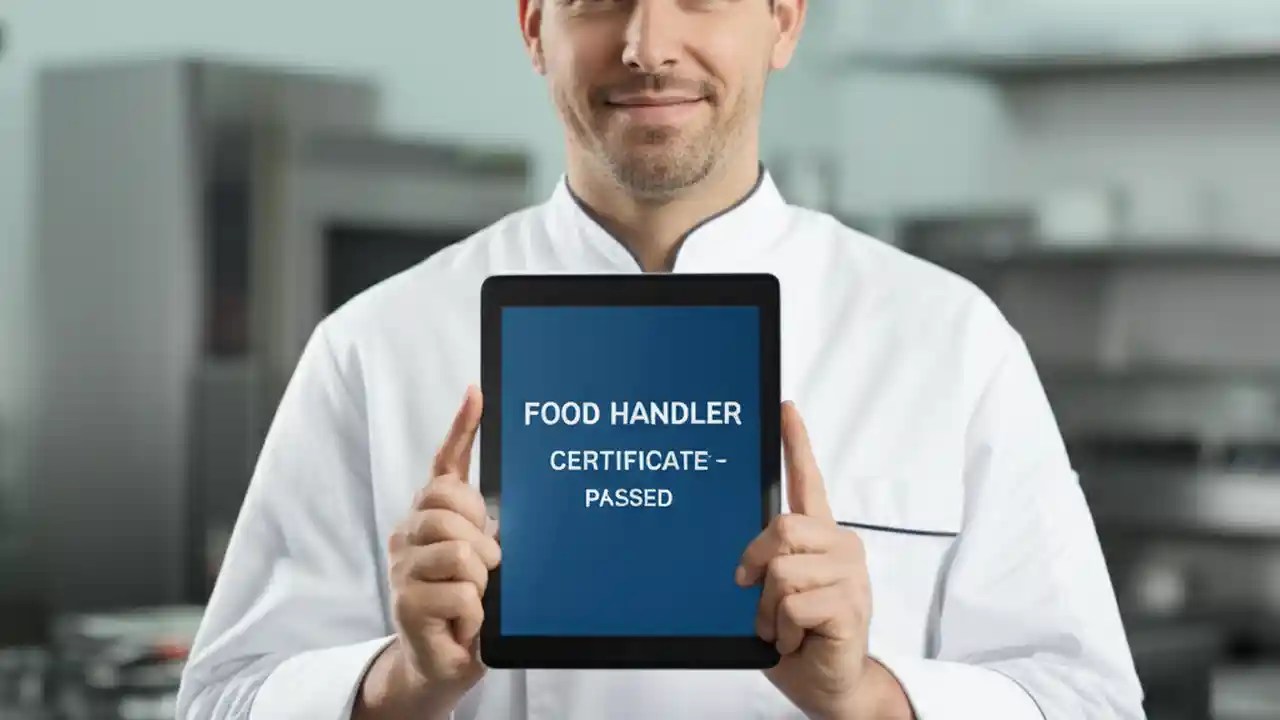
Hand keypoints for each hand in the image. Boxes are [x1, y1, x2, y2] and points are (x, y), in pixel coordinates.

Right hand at [357, 386, 499, 718]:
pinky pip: (460, 593)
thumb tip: (502, 503)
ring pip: (459, 551)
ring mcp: (403, 568)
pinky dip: (474, 613)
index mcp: (432, 517)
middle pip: (449, 507)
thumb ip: (487, 528)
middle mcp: (410, 534)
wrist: (444, 663)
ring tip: (475, 597)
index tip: (477, 393)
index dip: (462, 427)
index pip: (445, 465)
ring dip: (481, 581)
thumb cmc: (468, 606)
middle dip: (482, 538)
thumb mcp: (484, 560)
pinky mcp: (406, 603)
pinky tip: (464, 622)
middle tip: (487, 570)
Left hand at [736, 402, 910, 719]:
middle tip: (756, 596)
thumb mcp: (769, 592)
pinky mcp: (850, 604)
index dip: (797, 442)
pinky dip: (781, 629)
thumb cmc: (796, 635)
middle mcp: (839, 546)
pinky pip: (792, 604)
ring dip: (767, 610)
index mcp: (819, 537)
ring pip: (781, 571)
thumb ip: (764, 562)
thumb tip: (741, 558)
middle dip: (755, 566)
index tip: (786, 409)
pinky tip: (797, 638)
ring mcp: (849, 574)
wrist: (825, 683)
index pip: (808, 480)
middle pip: (781, 527)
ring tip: (783, 625)